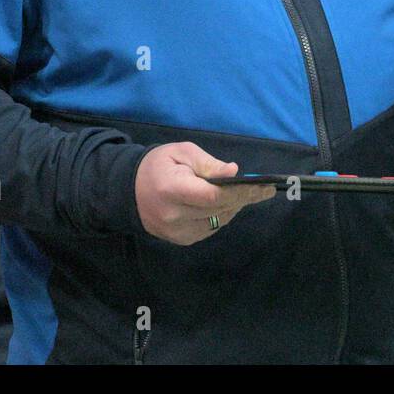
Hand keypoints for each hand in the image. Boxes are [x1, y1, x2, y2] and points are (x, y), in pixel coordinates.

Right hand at [134, 142, 275, 244]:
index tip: (264, 187)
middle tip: (264, 190)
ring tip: (246, 193)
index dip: (241, 191)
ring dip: (235, 206)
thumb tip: (233, 172)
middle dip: (245, 198)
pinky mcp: (182, 240)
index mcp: (172, 189)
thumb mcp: (181, 153)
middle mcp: (174, 215)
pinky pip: (211, 228)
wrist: (129, 191)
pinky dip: (222, 215)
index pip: (213, 195)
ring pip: (219, 220)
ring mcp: (177, 231)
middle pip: (219, 208)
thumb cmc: (158, 166)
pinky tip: (226, 203)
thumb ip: (208, 164)